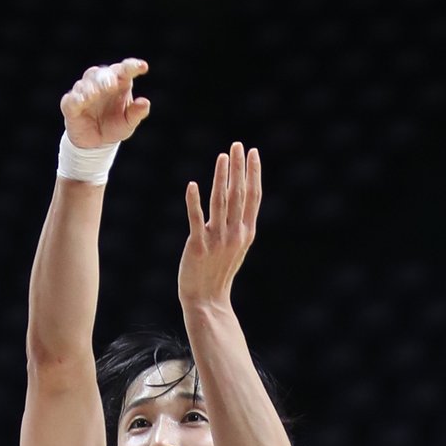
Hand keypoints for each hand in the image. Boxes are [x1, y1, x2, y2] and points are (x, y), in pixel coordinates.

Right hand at [60, 58, 149, 149]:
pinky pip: (72, 99)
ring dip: (90, 88)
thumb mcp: (128, 123)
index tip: (143, 67)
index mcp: (118, 82)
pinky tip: (82, 102)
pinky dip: (77, 99)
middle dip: (106, 78)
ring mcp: (84, 91)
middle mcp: (100, 82)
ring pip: (85, 83)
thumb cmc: (114, 126)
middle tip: (111, 85)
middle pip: (102, 73)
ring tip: (95, 94)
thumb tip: (145, 103)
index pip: (124, 69)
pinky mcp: (71, 103)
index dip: (132, 66)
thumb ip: (136, 113)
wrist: (95, 143)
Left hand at [178, 143, 260, 311]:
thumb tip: (238, 196)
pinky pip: (196, 220)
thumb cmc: (219, 272)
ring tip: (222, 157)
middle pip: (238, 195)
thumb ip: (238, 223)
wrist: (207, 300)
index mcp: (245, 233)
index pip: (252, 197)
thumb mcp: (235, 246)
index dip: (253, 173)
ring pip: (220, 203)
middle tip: (238, 145)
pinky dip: (194, 202)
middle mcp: (234, 234)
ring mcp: (216, 240)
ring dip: (221, 177)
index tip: (252, 152)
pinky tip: (192, 185)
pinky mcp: (198, 247)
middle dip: (239, 168)